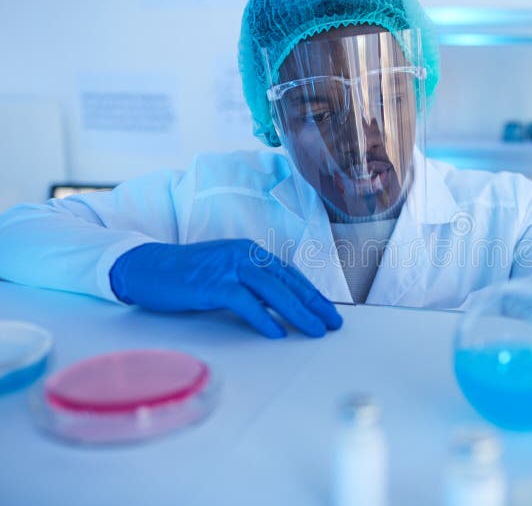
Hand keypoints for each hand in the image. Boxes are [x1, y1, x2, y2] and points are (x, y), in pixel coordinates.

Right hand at [109, 240, 342, 337]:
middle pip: (288, 282)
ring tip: (315, 330)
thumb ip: (252, 285)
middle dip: (314, 304)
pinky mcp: (212, 284)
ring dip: (298, 312)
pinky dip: (263, 318)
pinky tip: (277, 332)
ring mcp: (228, 267)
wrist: (147, 267)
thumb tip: (280, 306)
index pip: (290, 274)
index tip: (330, 311)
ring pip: (273, 291)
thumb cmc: (187, 275)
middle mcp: (244, 255)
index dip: (312, 294)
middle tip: (333, 323)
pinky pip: (245, 302)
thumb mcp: (226, 274)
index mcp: (250, 252)